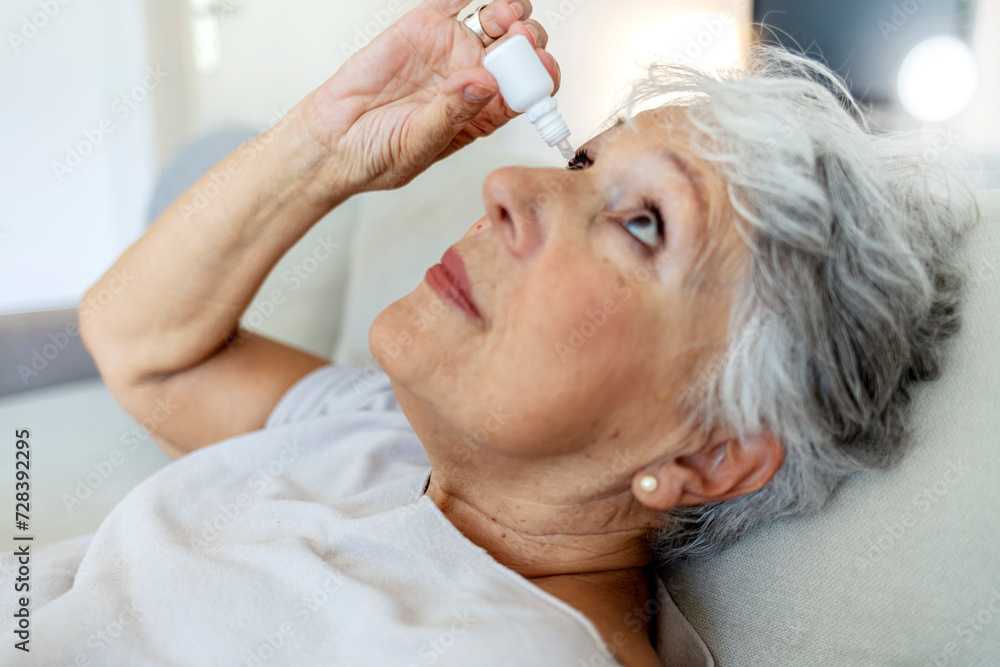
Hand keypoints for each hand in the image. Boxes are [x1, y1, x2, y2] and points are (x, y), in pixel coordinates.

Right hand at [297, 0, 558, 193]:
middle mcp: (475, 80)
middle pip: (520, 52)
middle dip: (529, 41)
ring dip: (512, 12)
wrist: (331, 141)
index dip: (541, 77)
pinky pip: (455, 0)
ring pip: (498, 22)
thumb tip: (486, 84)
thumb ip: (453, 113)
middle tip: (520, 39)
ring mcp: (452, 51)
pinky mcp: (424, 27)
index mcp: (484, 115)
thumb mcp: (419, 143)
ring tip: (506, 15)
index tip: (542, 67)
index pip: (528, 92)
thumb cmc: (378, 155)